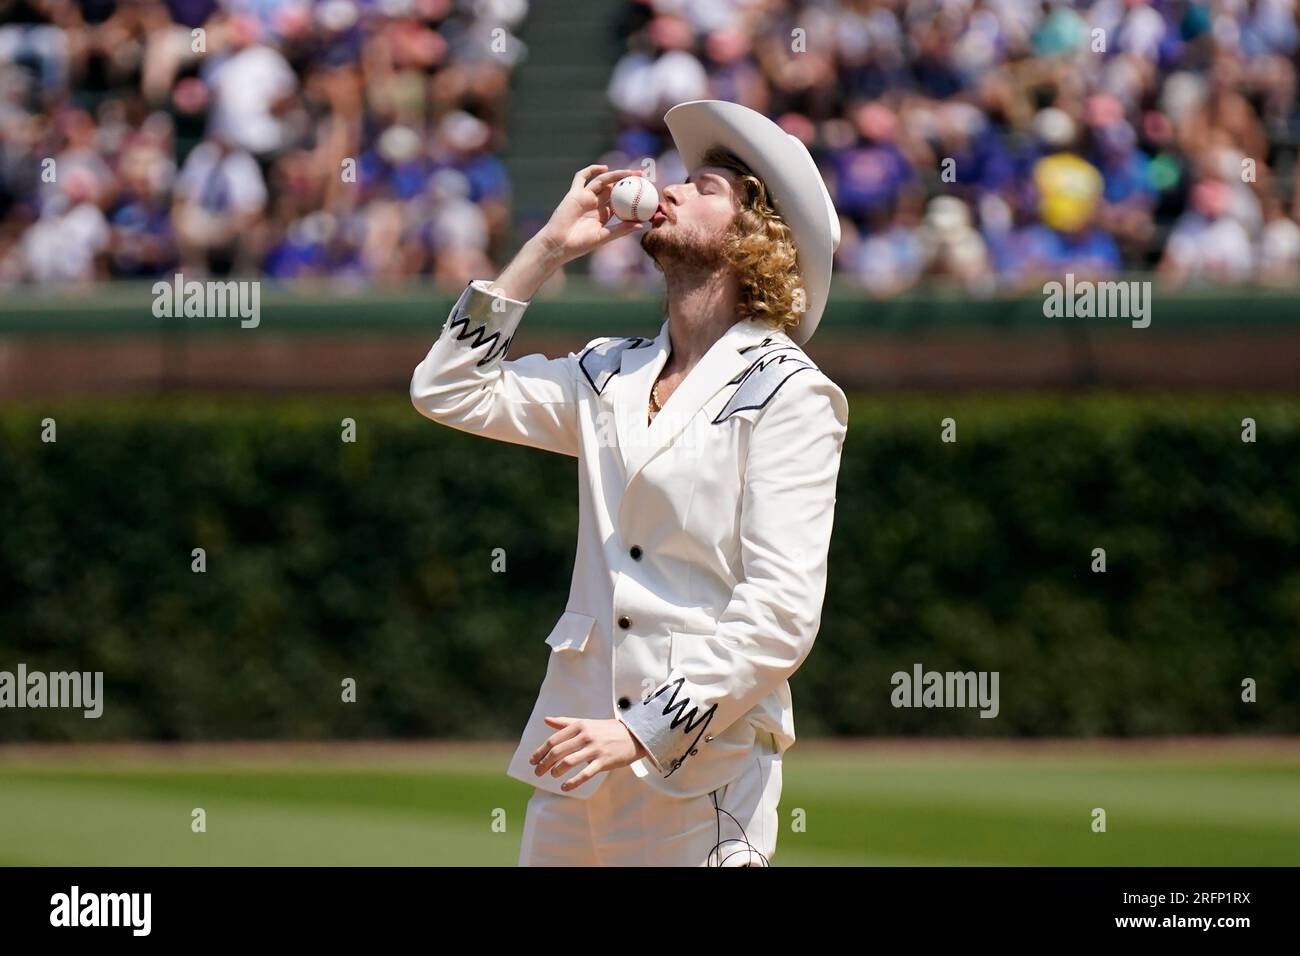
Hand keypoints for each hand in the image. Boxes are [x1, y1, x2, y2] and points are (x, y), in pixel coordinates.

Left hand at [529, 716, 648, 790]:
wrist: (634, 735)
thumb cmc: (607, 730)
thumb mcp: (586, 723)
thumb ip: (565, 723)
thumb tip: (546, 720)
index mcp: (579, 726)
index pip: (554, 740)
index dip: (540, 751)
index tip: (532, 761)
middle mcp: (585, 736)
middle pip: (558, 751)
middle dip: (544, 763)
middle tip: (537, 772)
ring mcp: (595, 749)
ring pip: (568, 762)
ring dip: (556, 771)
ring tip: (551, 776)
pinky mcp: (604, 761)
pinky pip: (585, 774)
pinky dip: (573, 782)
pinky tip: (564, 787)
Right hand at [534, 165, 647, 265]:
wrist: (559, 244)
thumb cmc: (580, 244)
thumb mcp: (604, 237)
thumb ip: (620, 230)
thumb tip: (641, 225)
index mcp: (604, 215)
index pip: (621, 201)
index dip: (633, 195)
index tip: (647, 192)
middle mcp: (596, 204)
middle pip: (614, 188)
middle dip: (628, 181)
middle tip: (643, 177)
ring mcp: (585, 197)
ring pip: (602, 181)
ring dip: (616, 175)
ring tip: (630, 173)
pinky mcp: (574, 193)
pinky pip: (581, 177)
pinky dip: (591, 170)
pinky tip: (604, 168)